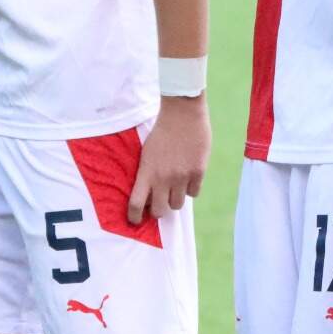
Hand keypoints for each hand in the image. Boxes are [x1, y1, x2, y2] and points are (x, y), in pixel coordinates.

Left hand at [127, 95, 208, 224]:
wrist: (182, 113)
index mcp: (147, 172)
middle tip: (159, 203)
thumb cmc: (161, 131)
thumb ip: (147, 174)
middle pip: (160, 211)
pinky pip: (194, 193)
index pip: (136, 204)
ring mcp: (182, 177)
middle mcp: (163, 178)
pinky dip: (190, 188)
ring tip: (175, 187)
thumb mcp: (147, 152)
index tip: (135, 220)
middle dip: (158, 210)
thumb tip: (148, 195)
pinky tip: (188, 177)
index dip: (134, 216)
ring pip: (178, 205)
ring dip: (175, 199)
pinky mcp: (198, 172)